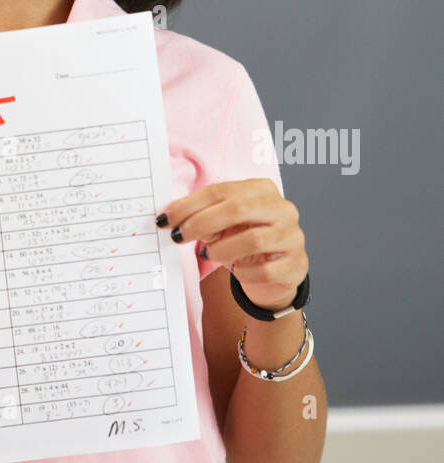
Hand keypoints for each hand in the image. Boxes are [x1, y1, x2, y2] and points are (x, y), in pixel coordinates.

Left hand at [156, 179, 306, 311]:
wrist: (276, 271)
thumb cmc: (245, 239)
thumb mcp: (225, 224)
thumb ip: (204, 216)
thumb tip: (173, 217)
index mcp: (262, 189)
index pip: (221, 190)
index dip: (190, 204)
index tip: (166, 218)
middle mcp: (282, 208)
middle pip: (237, 209)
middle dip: (202, 222)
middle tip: (179, 236)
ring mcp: (293, 236)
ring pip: (253, 240)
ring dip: (222, 249)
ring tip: (207, 254)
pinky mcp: (296, 265)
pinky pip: (265, 270)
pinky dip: (243, 273)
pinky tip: (235, 270)